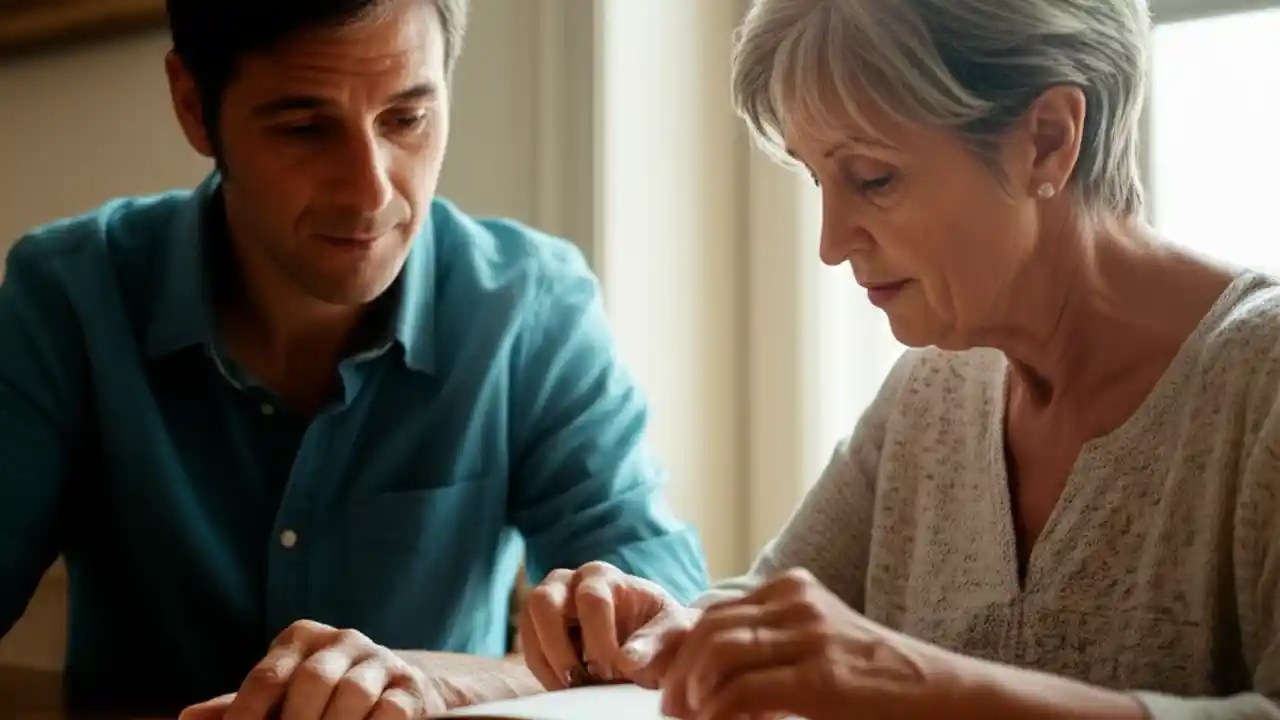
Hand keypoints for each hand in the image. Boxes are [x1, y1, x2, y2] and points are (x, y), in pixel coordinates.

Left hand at [179, 620, 444, 719]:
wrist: (396, 689)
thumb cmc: (322, 697)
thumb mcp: (281, 697)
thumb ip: (242, 706)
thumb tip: (188, 717)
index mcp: (302, 638)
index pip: (268, 675)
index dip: (248, 713)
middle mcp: (343, 640)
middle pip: (313, 679)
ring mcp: (381, 660)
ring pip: (354, 692)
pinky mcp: (411, 686)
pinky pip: (390, 708)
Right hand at [519, 561, 699, 690]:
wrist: (649, 639)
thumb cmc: (661, 629)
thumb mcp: (672, 632)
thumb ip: (655, 642)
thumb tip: (627, 660)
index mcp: (604, 577)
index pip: (592, 600)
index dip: (599, 639)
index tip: (614, 668)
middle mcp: (569, 582)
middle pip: (543, 602)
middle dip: (559, 647)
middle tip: (583, 679)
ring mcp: (547, 602)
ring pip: (527, 623)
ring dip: (547, 661)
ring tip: (574, 687)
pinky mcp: (536, 628)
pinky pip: (527, 648)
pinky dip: (543, 671)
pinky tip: (567, 686)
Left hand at [659, 568, 955, 719]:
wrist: (946, 696)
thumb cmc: (878, 680)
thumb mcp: (818, 645)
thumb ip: (770, 646)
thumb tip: (704, 674)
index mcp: (793, 590)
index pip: (714, 613)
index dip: (680, 651)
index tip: (670, 686)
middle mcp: (799, 603)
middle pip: (708, 631)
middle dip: (677, 673)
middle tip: (670, 710)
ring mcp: (812, 637)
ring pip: (718, 655)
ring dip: (691, 694)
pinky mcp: (824, 680)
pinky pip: (744, 693)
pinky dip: (718, 714)